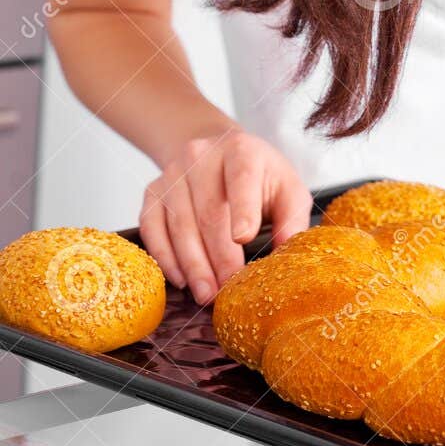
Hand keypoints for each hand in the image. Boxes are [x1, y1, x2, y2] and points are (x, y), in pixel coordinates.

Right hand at [139, 126, 312, 304]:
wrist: (215, 151)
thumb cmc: (257, 176)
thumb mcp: (285, 186)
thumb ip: (291, 218)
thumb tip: (286, 257)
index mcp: (241, 150)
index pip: (241, 178)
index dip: (242, 209)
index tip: (243, 238)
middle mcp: (202, 156)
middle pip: (208, 212)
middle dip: (218, 257)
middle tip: (226, 291)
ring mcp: (173, 174)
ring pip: (179, 225)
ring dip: (192, 265)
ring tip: (206, 294)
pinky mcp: (153, 192)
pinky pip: (152, 229)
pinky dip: (165, 258)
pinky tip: (181, 279)